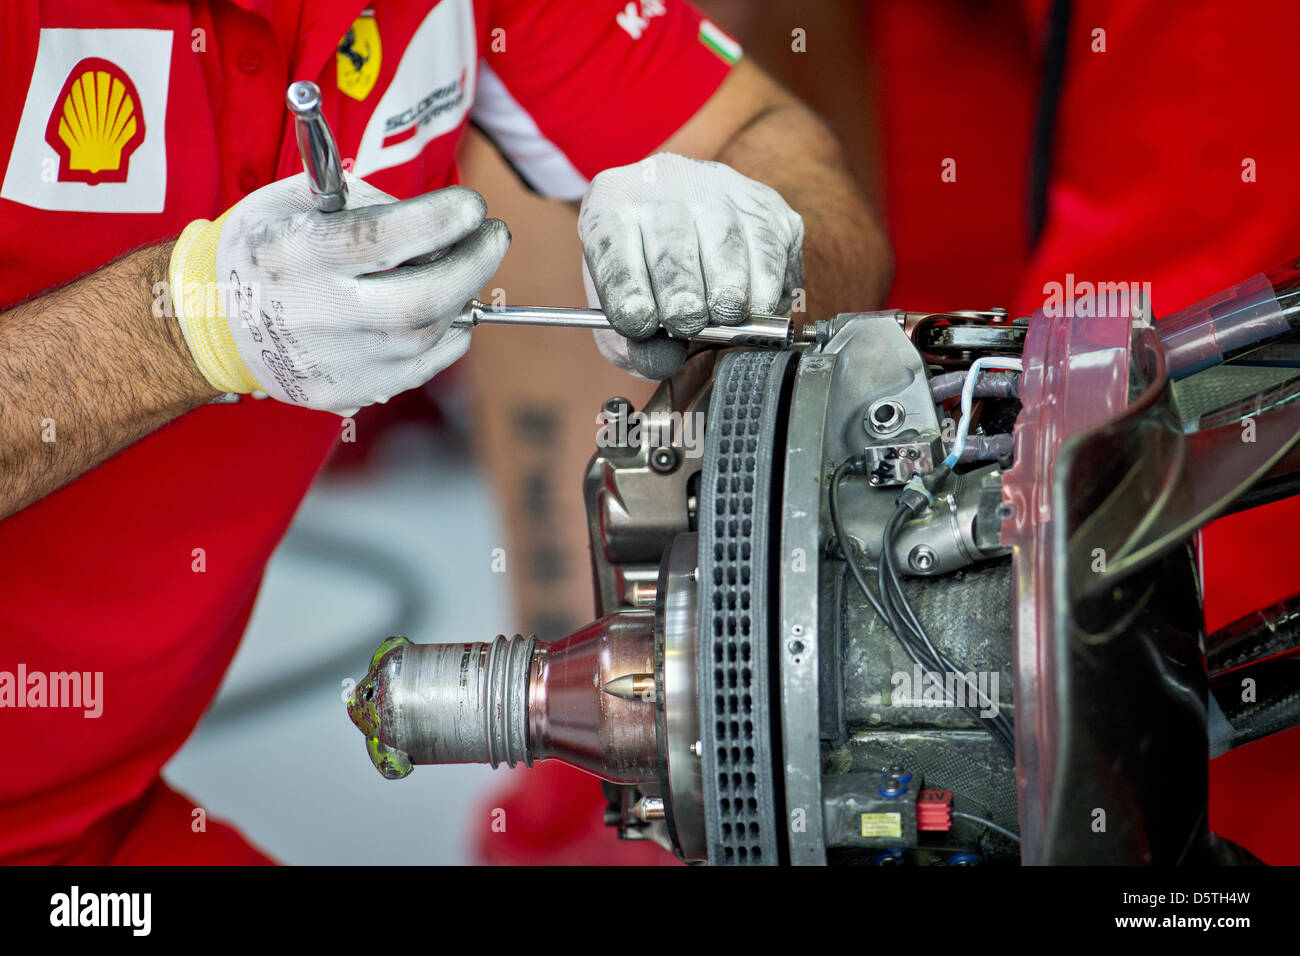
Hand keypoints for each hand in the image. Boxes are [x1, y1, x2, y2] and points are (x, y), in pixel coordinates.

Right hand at [169, 173, 508, 415]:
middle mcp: (317, 313)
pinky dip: (448, 335)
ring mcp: (335, 360)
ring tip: (466, 268)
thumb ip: (369, 201)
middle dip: (474, 263)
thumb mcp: (298, 200)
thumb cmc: (265, 248)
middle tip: (493, 237)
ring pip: (428, 335)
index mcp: (297, 255)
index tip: (472, 206)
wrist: (210, 321)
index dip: (444, 219)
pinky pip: (421, 367)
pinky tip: (450, 310)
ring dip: (464, 297)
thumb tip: (441, 220)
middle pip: (422, 298)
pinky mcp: (347, 391)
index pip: (387, 236)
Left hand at [578, 152, 802, 378]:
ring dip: (729, 292)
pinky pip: (769, 249)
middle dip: (682, 294)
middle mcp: (662, 186)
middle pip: (672, 242)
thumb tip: (660, 360)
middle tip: (687, 323)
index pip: (614, 245)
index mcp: (611, 206)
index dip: (628, 289)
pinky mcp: (763, 205)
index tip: (639, 324)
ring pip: (726, 241)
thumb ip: (630, 344)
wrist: (686, 223)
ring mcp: (717, 189)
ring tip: (724, 318)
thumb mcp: (621, 311)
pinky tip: (753, 306)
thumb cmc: (646, 275)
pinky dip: (766, 287)